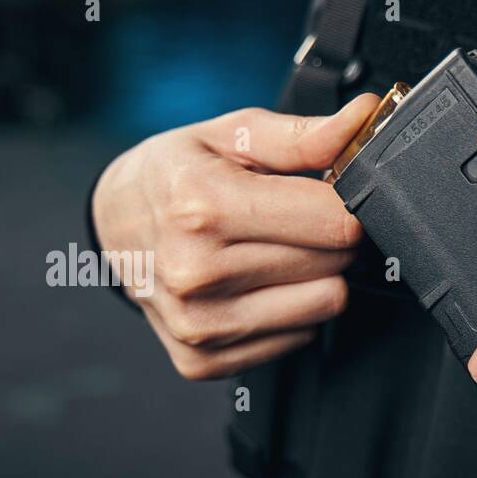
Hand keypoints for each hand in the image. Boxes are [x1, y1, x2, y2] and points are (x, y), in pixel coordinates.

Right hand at [91, 96, 378, 379]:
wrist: (112, 223)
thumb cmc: (175, 174)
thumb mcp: (230, 135)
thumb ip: (303, 135)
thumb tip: (364, 118)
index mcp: (203, 205)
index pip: (335, 222)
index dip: (347, 204)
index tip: (329, 195)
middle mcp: (197, 271)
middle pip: (334, 264)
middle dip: (329, 238)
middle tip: (296, 222)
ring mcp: (198, 323)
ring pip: (325, 305)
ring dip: (314, 278)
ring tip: (276, 252)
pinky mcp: (202, 359)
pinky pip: (298, 339)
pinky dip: (289, 312)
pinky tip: (257, 286)